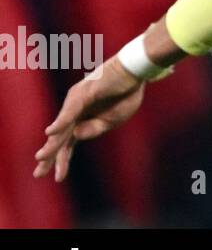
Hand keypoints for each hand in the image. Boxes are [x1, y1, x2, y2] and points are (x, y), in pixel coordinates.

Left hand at [34, 58, 146, 182]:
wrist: (135, 71)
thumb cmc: (126, 93)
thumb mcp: (113, 120)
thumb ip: (95, 129)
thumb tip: (75, 135)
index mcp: (84, 119)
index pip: (68, 143)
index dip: (63, 160)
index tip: (59, 178)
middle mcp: (75, 111)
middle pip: (59, 138)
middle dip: (50, 157)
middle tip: (38, 174)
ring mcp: (77, 102)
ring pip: (62, 128)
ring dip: (52, 144)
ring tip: (42, 158)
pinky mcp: (82, 95)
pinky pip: (70, 112)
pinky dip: (61, 123)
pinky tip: (51, 133)